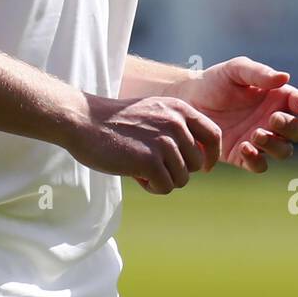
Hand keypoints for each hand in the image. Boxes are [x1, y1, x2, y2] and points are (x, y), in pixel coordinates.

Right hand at [66, 92, 222, 194]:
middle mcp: (176, 123)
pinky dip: (151, 187)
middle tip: (152, 166)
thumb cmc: (115, 122)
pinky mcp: (150, 160)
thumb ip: (176, 128)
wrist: (83, 121)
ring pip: (182, 179)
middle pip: (196, 164)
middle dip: (177, 171)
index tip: (204, 167)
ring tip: (140, 169)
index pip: (214, 135)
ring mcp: (164, 142)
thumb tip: (199, 160)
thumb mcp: (152, 113)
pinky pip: (165, 187)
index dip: (211, 155)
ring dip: (162, 180)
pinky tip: (134, 174)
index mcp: (179, 109)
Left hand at [176, 56, 297, 173]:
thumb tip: (285, 77)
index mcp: (279, 98)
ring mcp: (260, 140)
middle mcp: (274, 121)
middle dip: (290, 127)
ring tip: (255, 134)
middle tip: (272, 119)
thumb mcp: (235, 70)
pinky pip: (260, 165)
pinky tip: (244, 147)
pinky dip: (257, 160)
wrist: (187, 101)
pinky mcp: (244, 156)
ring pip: (284, 151)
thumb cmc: (215, 81)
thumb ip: (258, 73)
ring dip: (275, 145)